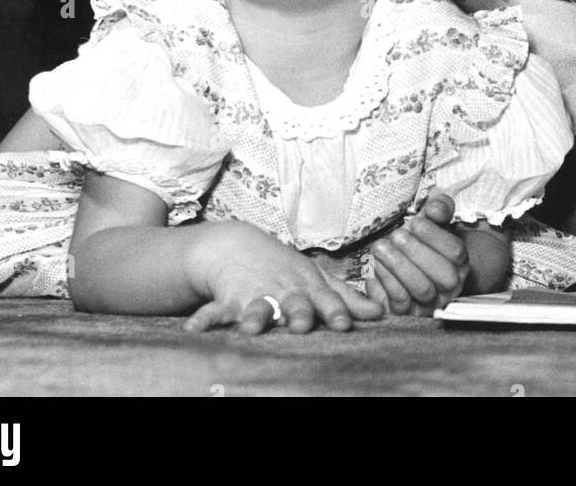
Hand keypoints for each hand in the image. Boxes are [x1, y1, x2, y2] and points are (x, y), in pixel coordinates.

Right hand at [185, 221, 383, 333]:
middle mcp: (283, 289)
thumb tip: (380, 313)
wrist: (236, 245)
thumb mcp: (315, 280)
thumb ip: (345, 298)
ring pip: (256, 306)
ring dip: (253, 315)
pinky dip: (204, 319)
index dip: (335, 311)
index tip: (345, 324)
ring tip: (249, 327)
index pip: (325, 300)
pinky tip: (195, 329)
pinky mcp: (227, 299)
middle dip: (297, 312)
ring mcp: (255, 293)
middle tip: (300, 325)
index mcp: (307, 287)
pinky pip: (214, 310)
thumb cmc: (283, 269)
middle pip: (292, 302)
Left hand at [365, 193, 469, 315]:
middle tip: (396, 235)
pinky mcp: (408, 314)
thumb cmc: (422, 244)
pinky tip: (376, 264)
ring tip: (381, 247)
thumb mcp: (433, 223)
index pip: (456, 251)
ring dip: (399, 265)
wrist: (408, 271)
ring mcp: (431, 303)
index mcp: (460, 262)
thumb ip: (439, 209)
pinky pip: (400, 302)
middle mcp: (450, 286)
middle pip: (443, 275)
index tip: (415, 222)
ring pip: (422, 289)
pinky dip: (387, 281)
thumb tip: (435, 209)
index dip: (435, 236)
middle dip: (417, 252)